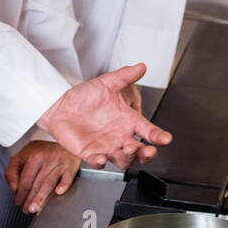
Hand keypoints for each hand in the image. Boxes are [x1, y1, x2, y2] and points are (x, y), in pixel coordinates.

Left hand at [5, 140, 80, 214]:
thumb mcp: (21, 156)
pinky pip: (67, 178)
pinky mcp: (70, 167)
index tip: (18, 202)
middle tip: (27, 210)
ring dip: (42, 198)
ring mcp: (59, 163)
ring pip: (49, 183)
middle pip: (37, 183)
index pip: (25, 179)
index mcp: (34, 156)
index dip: (20, 193)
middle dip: (30, 200)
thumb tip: (14, 189)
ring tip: (36, 209)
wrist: (63, 141)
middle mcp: (47, 159)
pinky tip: (58, 193)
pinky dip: (63, 185)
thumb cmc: (41, 152)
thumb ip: (12, 172)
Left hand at [37, 63, 171, 169]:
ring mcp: (106, 147)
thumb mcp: (107, 83)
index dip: (158, 136)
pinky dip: (100, 162)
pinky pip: (98, 162)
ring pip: (123, 160)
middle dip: (147, 154)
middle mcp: (120, 137)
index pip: (149, 131)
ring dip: (128, 158)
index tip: (165, 138)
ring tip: (128, 149)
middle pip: (140, 152)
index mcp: (128, 121)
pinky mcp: (90, 153)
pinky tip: (102, 157)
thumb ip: (125, 76)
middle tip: (149, 151)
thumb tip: (141, 66)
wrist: (62, 104)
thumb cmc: (86, 96)